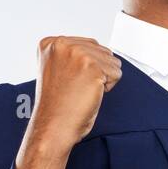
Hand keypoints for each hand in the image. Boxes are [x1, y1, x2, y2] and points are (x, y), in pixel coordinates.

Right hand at [26, 36, 122, 155]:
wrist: (54, 125)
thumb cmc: (59, 104)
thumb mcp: (59, 69)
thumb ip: (74, 55)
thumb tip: (103, 51)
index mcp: (51, 43)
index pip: (89, 45)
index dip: (87, 67)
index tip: (70, 80)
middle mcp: (62, 44)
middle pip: (102, 50)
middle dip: (97, 71)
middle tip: (77, 87)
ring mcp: (77, 53)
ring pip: (112, 61)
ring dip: (103, 79)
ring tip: (82, 90)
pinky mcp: (92, 66)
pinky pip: (116, 73)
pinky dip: (108, 87)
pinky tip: (90, 93)